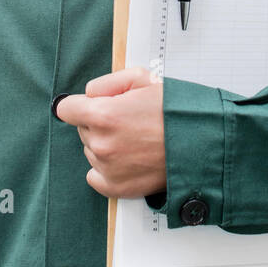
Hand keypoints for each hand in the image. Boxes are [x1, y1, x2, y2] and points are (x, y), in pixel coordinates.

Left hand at [56, 65, 165, 199]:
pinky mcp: (116, 187)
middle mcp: (101, 143)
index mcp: (103, 115)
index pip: (66, 109)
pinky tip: (126, 159)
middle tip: (128, 121)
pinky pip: (94, 176)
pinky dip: (105, 168)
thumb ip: (108, 82)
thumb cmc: (176, 112)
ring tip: (135, 140)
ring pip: (91, 150)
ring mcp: (107, 168)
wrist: (202, 143)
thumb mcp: (144, 79)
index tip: (89, 106)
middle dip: (98, 123)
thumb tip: (90, 93)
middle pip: (82, 129)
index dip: (80, 105)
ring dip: (105, 144)